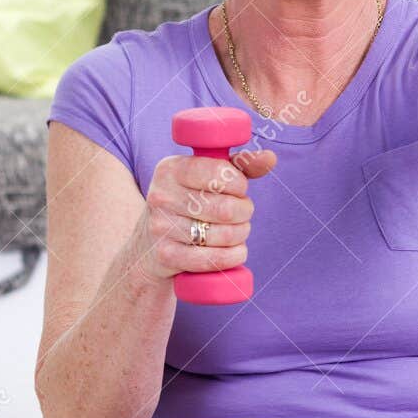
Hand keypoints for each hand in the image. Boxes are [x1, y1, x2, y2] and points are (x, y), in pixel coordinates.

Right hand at [132, 147, 277, 284]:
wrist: (148, 246)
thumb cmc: (187, 205)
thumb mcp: (205, 179)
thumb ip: (238, 165)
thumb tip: (270, 158)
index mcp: (170, 169)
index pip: (220, 172)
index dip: (239, 184)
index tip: (238, 189)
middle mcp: (161, 196)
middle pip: (226, 208)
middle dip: (244, 212)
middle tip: (241, 213)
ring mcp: (161, 227)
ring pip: (224, 235)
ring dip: (241, 235)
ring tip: (236, 231)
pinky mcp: (166, 256)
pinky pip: (214, 259)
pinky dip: (234, 256)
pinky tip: (235, 251)